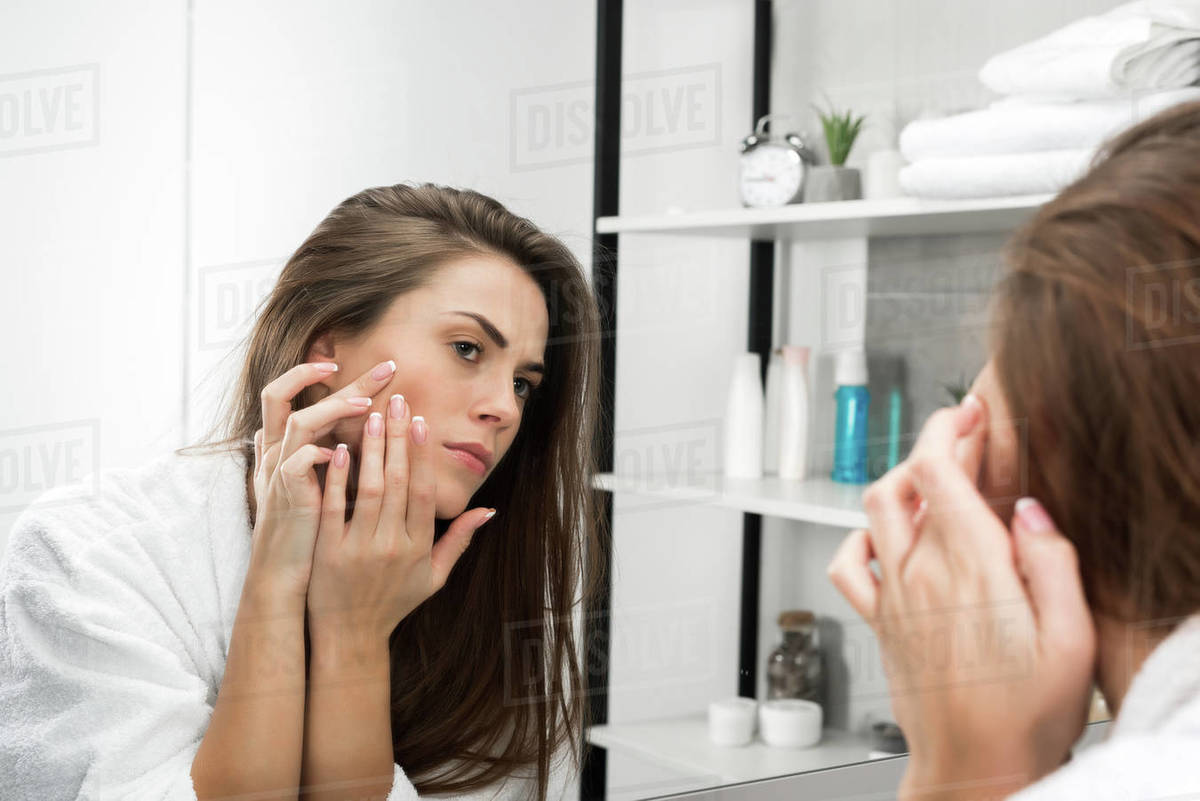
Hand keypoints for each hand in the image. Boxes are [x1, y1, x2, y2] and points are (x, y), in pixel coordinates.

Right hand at [247, 359, 399, 600]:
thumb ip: (326, 456)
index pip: (290, 393)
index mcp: (284, 445)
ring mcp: (277, 472)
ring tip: (371, 404)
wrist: (285, 575)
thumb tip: (344, 434)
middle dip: (344, 380)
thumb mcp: (316, 486)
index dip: (313, 372)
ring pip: (300, 422)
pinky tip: (346, 453)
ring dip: (336, 408)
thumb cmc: (305, 531)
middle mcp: (275, 451)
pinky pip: (296, 464)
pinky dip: (320, 454)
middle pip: (291, 395)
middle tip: (389, 366)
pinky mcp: (285, 497)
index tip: (367, 370)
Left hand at [305, 387, 496, 652]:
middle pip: (399, 483)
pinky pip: (335, 508)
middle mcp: (393, 546)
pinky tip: (338, 450)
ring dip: (373, 450)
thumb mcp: (435, 577)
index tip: (421, 422)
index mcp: (419, 547)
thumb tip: (489, 510)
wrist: (350, 637)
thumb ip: (459, 541)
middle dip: (399, 439)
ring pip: (370, 489)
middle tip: (397, 401)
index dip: (423, 456)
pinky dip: (337, 478)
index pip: (423, 492)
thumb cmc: (393, 603)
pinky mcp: (329, 552)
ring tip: (373, 415)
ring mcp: (360, 549)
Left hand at [826, 396, 1095, 797]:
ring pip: (874, 511)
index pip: (937, 469)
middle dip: (932, 445)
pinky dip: (860, 537)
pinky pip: (848, 565)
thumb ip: (1052, 564)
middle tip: (964, 437)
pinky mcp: (880, 621)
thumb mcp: (1071, 639)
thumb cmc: (1026, 715)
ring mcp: (893, 596)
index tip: (969, 412)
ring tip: (933, 478)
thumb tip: (1029, 509)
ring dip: (899, 482)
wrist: (974, 768)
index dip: (949, 427)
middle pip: (905, 480)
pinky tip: (884, 537)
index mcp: (970, 568)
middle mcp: (920, 575)